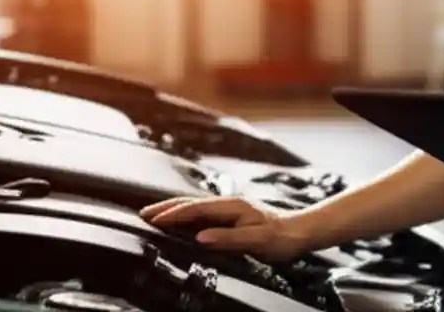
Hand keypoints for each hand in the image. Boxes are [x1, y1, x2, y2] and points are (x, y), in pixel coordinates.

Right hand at [139, 196, 315, 261]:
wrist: (300, 231)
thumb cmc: (280, 238)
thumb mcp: (256, 240)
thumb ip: (228, 239)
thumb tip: (200, 238)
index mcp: (232, 206)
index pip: (196, 209)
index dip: (174, 214)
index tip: (153, 219)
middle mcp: (228, 204)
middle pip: (191, 203)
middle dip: (167, 207)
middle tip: (143, 214)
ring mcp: (229, 208)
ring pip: (195, 206)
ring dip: (174, 209)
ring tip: (154, 215)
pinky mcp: (231, 215)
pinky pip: (202, 213)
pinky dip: (186, 215)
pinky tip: (180, 221)